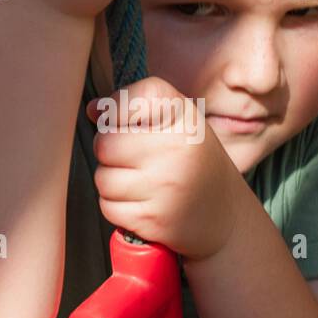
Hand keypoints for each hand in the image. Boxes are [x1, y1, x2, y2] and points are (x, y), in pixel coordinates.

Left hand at [84, 77, 243, 259]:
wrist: (224, 216)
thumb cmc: (194, 163)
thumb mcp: (178, 124)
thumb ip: (136, 109)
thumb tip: (92, 110)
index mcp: (183, 117)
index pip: (128, 99)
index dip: (115, 110)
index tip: (126, 121)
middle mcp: (175, 148)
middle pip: (105, 143)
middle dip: (110, 151)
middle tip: (132, 157)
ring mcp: (164, 186)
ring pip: (103, 178)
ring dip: (112, 181)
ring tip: (139, 181)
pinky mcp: (153, 218)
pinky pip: (108, 206)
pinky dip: (117, 206)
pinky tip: (142, 202)